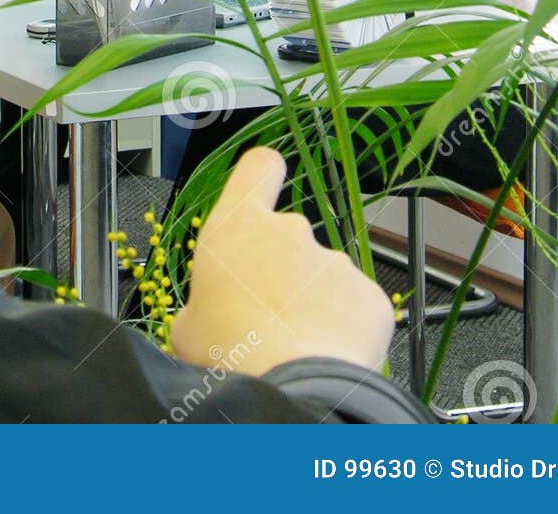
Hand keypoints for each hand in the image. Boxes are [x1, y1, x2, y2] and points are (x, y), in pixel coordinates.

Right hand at [169, 147, 393, 376]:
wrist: (291, 390)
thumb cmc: (230, 354)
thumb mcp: (188, 326)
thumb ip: (205, 303)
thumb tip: (210, 316)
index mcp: (239, 227)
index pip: (259, 168)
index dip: (262, 176)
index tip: (262, 189)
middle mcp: (291, 232)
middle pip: (289, 240)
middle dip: (283, 275)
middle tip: (268, 321)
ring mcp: (334, 261)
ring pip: (322, 280)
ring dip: (312, 307)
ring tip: (297, 349)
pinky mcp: (369, 294)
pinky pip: (354, 308)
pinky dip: (344, 330)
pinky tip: (326, 358)